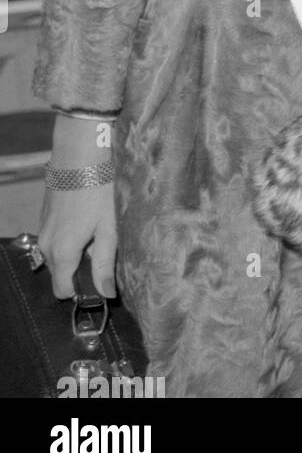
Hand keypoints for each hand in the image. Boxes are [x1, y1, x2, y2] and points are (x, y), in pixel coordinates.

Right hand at [39, 184, 117, 299]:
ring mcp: (42, 232)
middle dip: (80, 270)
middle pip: (60, 274)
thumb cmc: (98, 191)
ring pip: (57, 257)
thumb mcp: (108, 229)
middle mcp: (46, 246)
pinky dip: (69, 239)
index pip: (63, 291)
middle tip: (103, 248)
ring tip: (96, 231)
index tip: (100, 281)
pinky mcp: (43, 219)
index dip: (82, 291)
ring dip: (75, 253)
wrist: (78, 157)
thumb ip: (105, 264)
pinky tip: (85, 220)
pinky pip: (55, 241)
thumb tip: (106, 295)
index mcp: (62, 253)